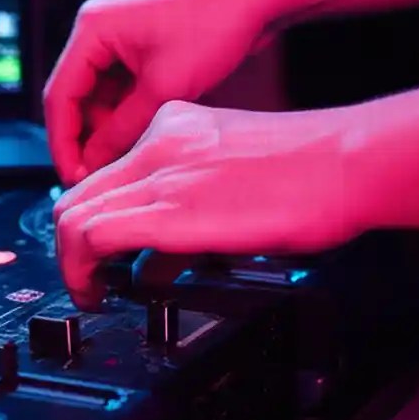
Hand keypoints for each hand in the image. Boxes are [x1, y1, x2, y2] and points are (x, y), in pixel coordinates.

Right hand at [43, 0, 271, 186]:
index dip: (63, 141)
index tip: (72, 177)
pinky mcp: (140, 44)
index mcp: (92, 29)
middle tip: (102, 174)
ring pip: (100, 95)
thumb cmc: (214, 25)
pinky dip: (129, 112)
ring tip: (131, 154)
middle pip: (76, 96)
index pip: (59, 95)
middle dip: (88, 136)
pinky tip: (144, 134)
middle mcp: (98, 29)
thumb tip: (93, 164)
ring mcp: (119, 36)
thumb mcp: (164, 88)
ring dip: (111, 126)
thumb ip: (122, 130)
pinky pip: (121, 87)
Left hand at [54, 101, 364, 309]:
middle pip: (77, 193)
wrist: (349, 164)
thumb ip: (189, 214)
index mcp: (174, 127)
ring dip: (71, 263)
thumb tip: (156, 265)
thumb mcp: (234, 182)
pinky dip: (80, 269)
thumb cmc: (313, 176)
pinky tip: (96, 293)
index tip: (95, 252)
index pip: (105, 174)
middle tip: (84, 278)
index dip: (88, 218)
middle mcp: (158, 143)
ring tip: (88, 292)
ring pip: (73, 214)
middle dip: (70, 245)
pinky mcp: (169, 209)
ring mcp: (160, 173)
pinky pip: (95, 234)